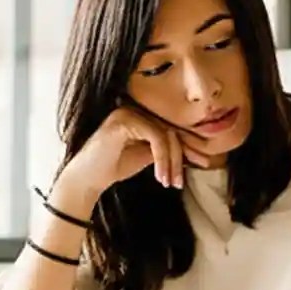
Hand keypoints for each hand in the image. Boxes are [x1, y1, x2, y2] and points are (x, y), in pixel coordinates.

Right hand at [52, 106, 213, 215]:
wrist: (87, 179)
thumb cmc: (115, 167)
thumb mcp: (148, 156)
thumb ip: (167, 149)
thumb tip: (195, 151)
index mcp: (141, 114)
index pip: (171, 126)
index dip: (189, 145)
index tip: (203, 163)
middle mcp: (135, 107)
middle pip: (171, 130)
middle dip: (183, 156)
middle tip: (182, 181)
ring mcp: (128, 111)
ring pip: (166, 134)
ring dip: (173, 162)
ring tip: (170, 183)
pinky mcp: (124, 120)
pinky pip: (155, 137)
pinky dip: (163, 159)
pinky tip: (161, 177)